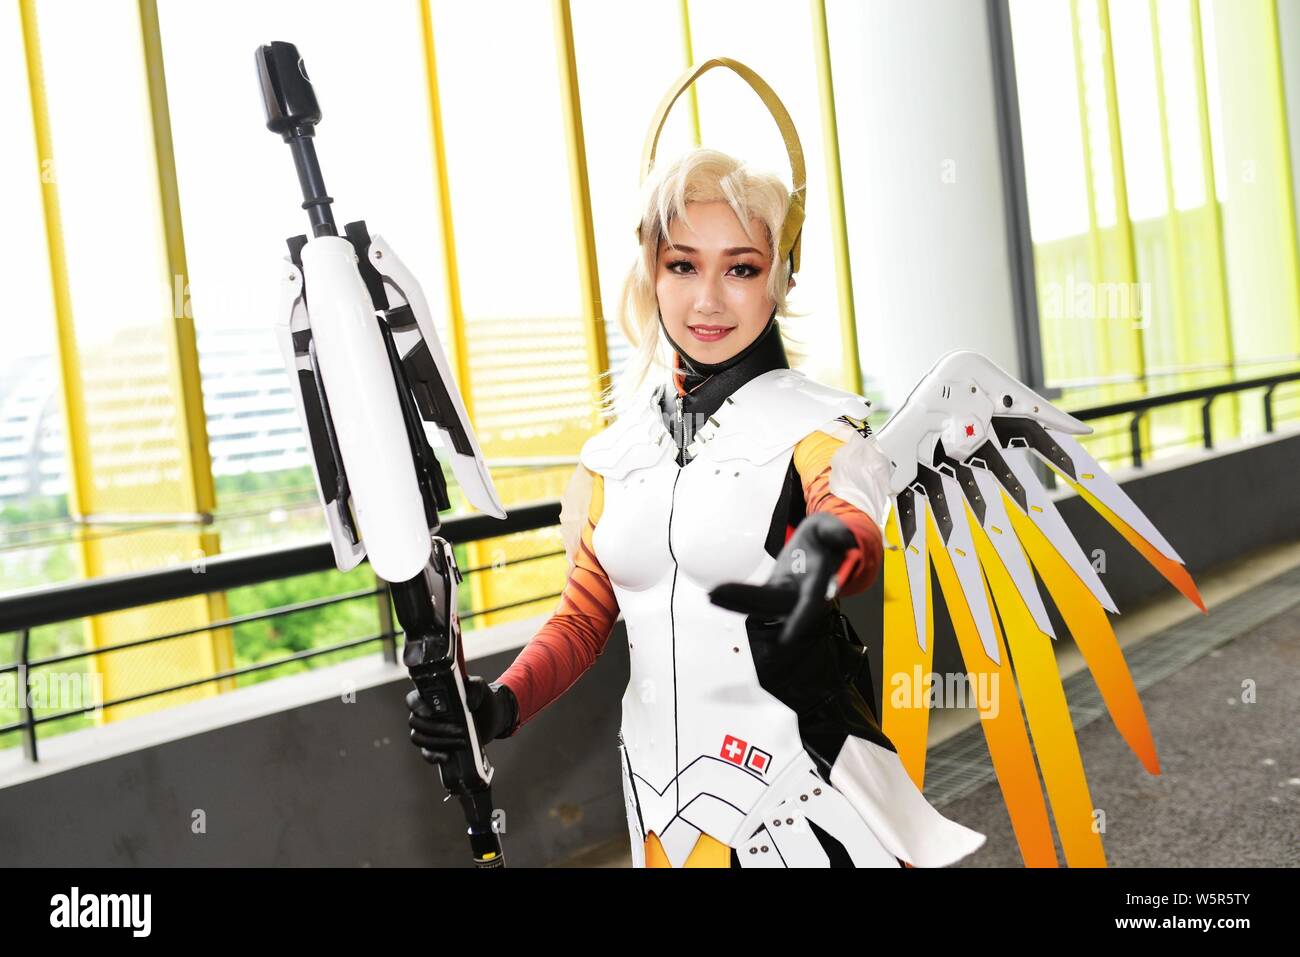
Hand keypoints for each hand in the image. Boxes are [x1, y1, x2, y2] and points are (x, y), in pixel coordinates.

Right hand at [407, 676, 517, 766]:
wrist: (492, 718)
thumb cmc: (481, 698)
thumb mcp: (480, 687)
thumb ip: (474, 687)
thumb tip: (468, 703)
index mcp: (431, 695)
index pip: (412, 699)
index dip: (416, 706)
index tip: (430, 713)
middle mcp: (425, 713)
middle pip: (415, 722)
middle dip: (435, 728)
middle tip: (460, 730)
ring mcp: (429, 731)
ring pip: (418, 738)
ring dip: (437, 742)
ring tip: (461, 743)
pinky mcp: (436, 746)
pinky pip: (426, 753)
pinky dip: (433, 756)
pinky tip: (447, 757)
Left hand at [709, 513, 854, 651]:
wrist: (824, 543)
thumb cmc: (830, 536)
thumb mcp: (833, 528)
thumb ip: (837, 533)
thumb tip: (847, 540)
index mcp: (819, 583)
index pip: (809, 604)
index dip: (800, 620)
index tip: (787, 638)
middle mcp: (802, 595)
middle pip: (773, 604)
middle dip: (745, 600)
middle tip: (717, 593)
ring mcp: (787, 595)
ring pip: (760, 605)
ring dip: (735, 602)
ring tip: (711, 596)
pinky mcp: (775, 589)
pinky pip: (754, 598)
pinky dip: (736, 597)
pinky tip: (716, 595)